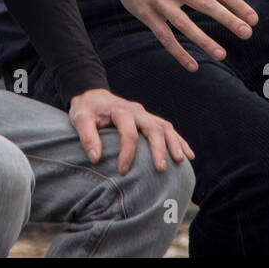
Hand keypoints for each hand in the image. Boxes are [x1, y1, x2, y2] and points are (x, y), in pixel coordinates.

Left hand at [68, 88, 192, 173]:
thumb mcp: (80, 119)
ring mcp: (145, 114)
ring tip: (181, 161)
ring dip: (174, 144)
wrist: (93, 96)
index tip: (122, 171)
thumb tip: (95, 158)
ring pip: (165, 127)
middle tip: (161, 169)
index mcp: (120, 110)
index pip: (128, 132)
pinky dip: (179, 141)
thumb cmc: (87, 110)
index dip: (127, 152)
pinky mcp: (150, 119)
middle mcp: (136, 111)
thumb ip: (87, 136)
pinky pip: (168, 128)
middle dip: (158, 149)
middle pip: (153, 128)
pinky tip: (188, 154)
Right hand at [104, 0, 258, 70]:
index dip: (237, 4)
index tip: (253, 18)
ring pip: (185, 24)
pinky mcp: (147, 15)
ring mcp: (160, 2)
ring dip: (204, 40)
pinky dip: (177, 52)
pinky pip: (164, 36)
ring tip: (222, 55)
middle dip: (228, 20)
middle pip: (206, 5)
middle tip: (247, 34)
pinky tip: (192, 66)